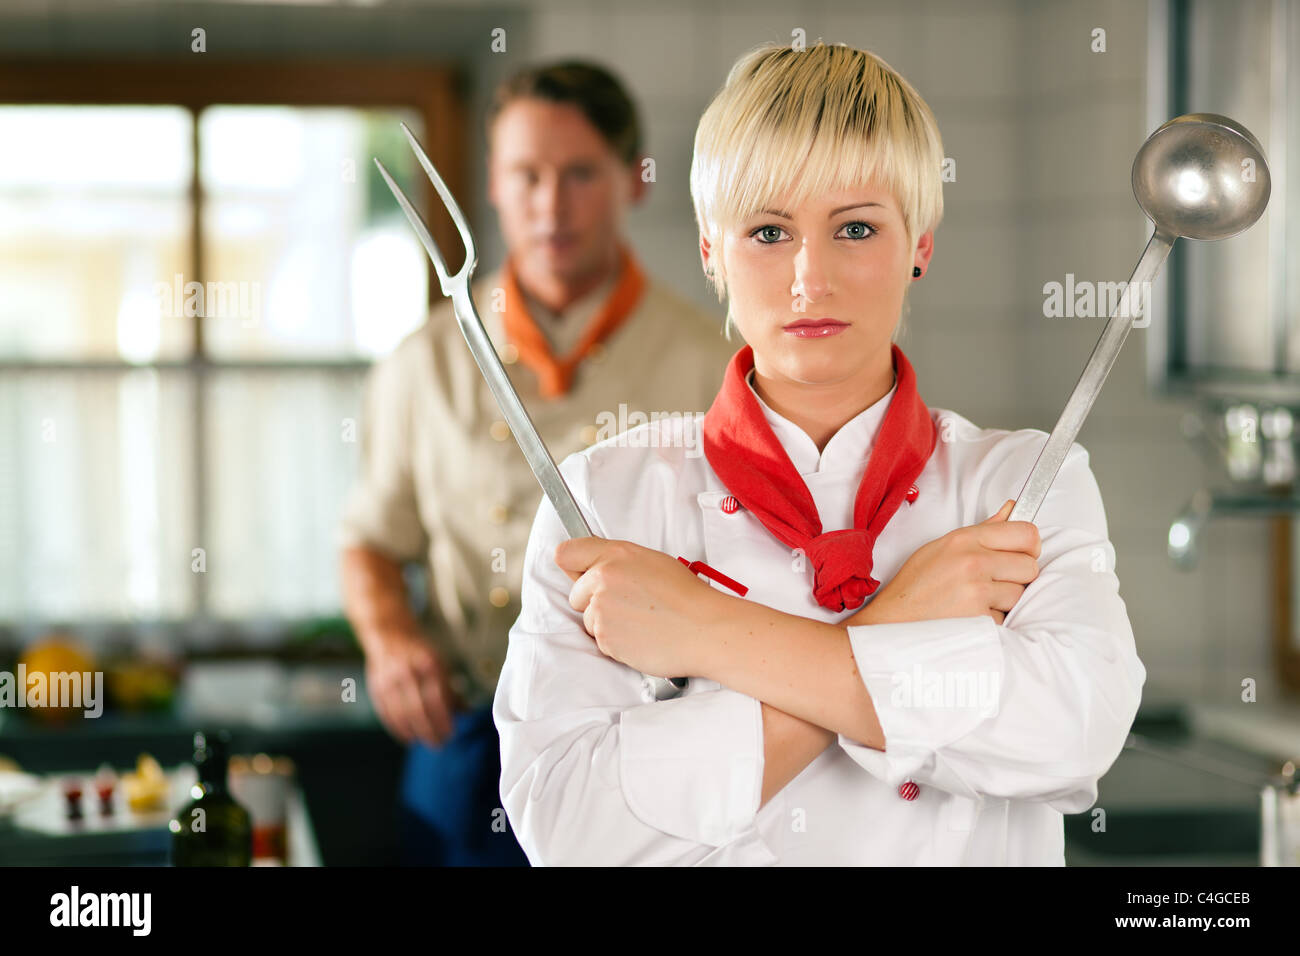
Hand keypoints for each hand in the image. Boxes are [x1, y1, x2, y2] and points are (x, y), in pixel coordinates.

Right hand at [362, 629, 465, 746]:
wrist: (389, 633)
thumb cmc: (419, 652)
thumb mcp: (440, 663)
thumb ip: (451, 689)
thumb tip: (467, 712)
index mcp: (428, 663)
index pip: (437, 697)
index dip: (443, 718)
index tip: (450, 733)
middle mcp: (408, 670)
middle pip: (418, 708)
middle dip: (429, 730)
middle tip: (439, 744)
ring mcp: (389, 678)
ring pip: (400, 712)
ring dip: (413, 732)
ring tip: (423, 742)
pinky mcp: (377, 685)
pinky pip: (386, 712)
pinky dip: (396, 728)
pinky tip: (406, 737)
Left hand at [554, 538, 720, 678]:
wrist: (704, 629)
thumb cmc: (685, 596)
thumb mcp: (652, 561)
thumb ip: (616, 561)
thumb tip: (591, 570)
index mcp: (615, 555)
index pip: (566, 554)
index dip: (574, 568)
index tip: (581, 575)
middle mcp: (602, 579)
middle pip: (576, 594)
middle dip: (594, 601)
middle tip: (629, 605)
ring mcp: (601, 610)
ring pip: (589, 619)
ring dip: (607, 623)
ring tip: (641, 621)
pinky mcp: (605, 638)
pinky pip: (601, 641)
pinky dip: (617, 642)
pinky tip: (641, 635)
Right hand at [847, 499, 1039, 626]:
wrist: (893, 621)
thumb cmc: (916, 584)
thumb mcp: (942, 546)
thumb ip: (983, 530)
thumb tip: (1012, 508)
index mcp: (965, 539)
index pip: (1027, 533)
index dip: (1030, 547)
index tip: (1021, 554)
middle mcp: (973, 561)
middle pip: (1030, 566)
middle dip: (1018, 577)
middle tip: (994, 581)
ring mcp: (977, 591)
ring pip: (1019, 594)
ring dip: (1003, 601)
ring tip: (975, 600)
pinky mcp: (979, 618)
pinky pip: (1004, 618)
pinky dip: (990, 620)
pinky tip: (968, 616)